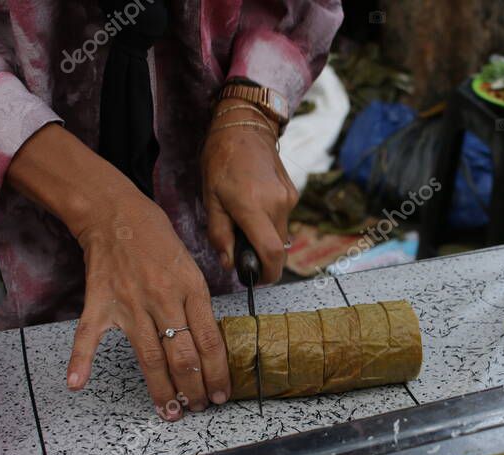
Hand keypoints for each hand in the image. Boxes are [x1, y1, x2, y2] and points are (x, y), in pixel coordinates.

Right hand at [8, 124, 229, 420]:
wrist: (116, 214)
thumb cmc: (158, 241)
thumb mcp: (191, 267)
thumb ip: (198, 305)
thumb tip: (209, 345)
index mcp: (191, 289)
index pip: (210, 341)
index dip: (218, 373)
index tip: (221, 394)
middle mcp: (163, 299)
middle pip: (183, 356)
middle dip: (194, 389)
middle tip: (198, 408)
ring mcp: (130, 303)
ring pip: (150, 357)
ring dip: (162, 390)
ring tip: (170, 412)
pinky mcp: (100, 303)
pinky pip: (89, 337)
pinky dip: (80, 360)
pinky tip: (76, 384)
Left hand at [202, 98, 298, 283]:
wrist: (245, 126)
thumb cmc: (221, 160)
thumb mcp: (210, 198)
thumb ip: (220, 234)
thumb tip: (229, 263)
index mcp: (253, 207)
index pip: (271, 253)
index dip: (267, 274)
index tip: (257, 279)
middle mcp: (277, 205)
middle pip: (277, 247)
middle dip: (261, 255)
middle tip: (240, 248)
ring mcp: (288, 199)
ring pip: (280, 234)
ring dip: (264, 236)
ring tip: (243, 218)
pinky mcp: (293, 193)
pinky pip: (282, 218)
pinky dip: (269, 221)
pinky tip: (254, 203)